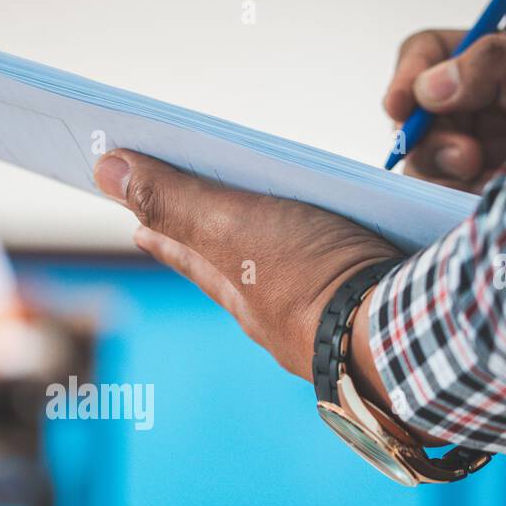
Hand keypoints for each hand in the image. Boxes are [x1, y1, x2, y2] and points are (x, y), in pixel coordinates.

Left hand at [93, 149, 398, 382]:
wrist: (402, 336)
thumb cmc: (310, 280)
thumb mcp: (232, 227)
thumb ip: (174, 198)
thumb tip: (104, 169)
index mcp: (240, 294)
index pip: (189, 256)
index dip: (161, 234)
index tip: (135, 225)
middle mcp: (276, 317)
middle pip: (231, 274)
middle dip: (205, 249)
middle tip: (175, 235)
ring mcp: (325, 325)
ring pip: (285, 286)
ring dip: (267, 263)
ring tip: (262, 248)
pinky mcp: (376, 319)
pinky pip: (341, 291)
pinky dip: (332, 275)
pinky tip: (350, 270)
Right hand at [385, 29, 505, 191]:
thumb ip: (495, 67)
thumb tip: (432, 86)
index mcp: (499, 61)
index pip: (430, 53)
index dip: (408, 75)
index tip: (399, 105)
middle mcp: (481, 104)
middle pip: (416, 112)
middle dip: (430, 136)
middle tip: (465, 157)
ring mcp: (477, 149)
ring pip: (422, 157)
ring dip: (442, 169)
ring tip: (484, 176)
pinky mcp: (478, 190)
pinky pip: (438, 193)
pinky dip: (455, 196)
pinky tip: (492, 196)